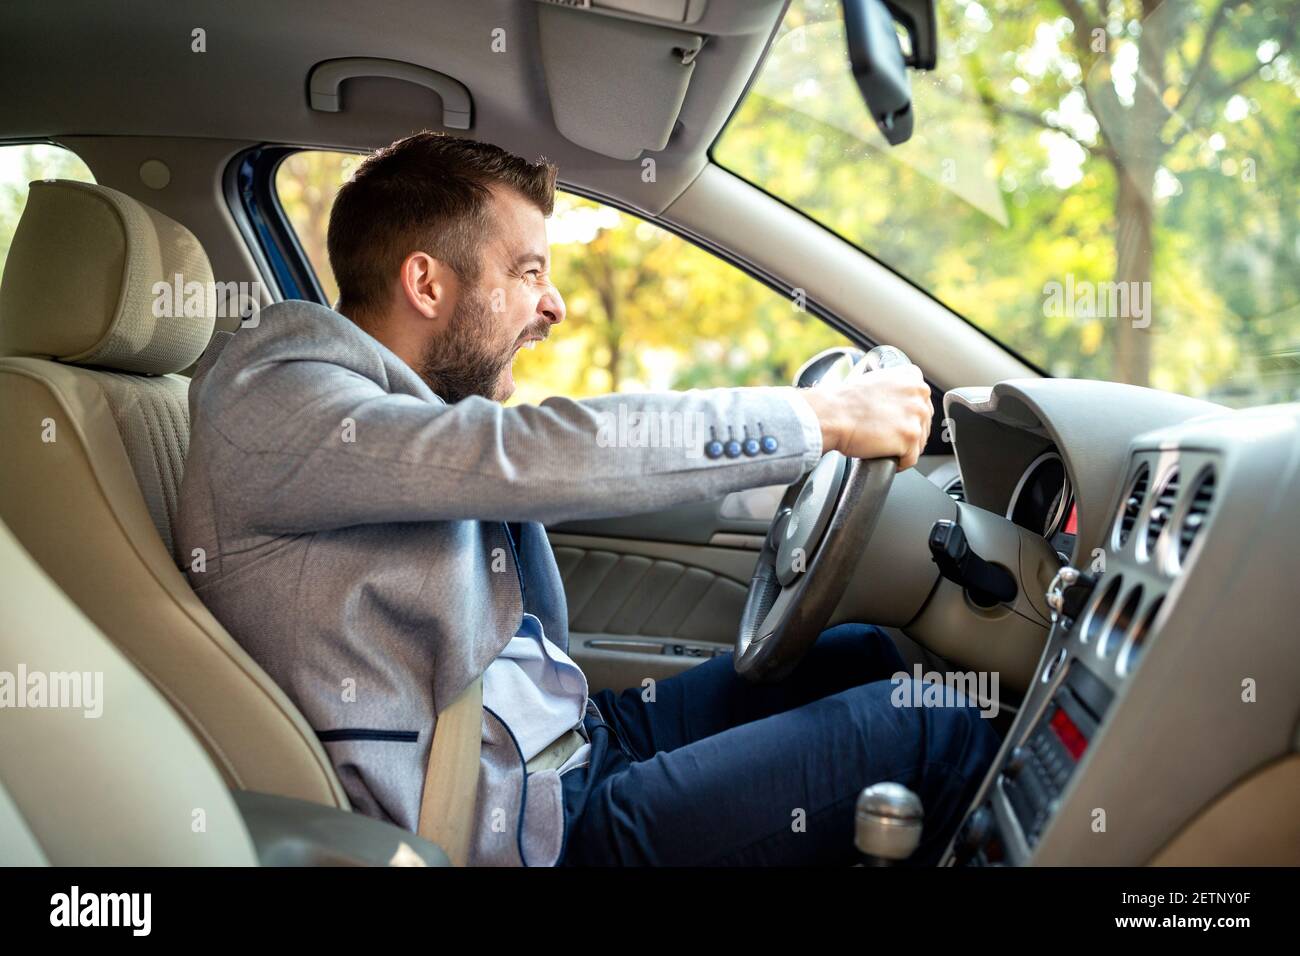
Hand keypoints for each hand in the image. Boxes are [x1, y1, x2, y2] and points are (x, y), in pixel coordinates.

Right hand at [796, 364, 932, 469]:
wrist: (833, 415)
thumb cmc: (845, 401)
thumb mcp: (877, 381)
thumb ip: (897, 389)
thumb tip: (902, 403)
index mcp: (912, 377)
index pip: (922, 404)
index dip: (908, 417)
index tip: (896, 423)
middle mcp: (919, 394)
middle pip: (924, 424)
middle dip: (907, 434)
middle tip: (886, 435)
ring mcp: (916, 416)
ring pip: (919, 443)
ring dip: (903, 448)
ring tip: (883, 444)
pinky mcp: (910, 437)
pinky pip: (911, 459)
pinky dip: (899, 462)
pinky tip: (885, 456)